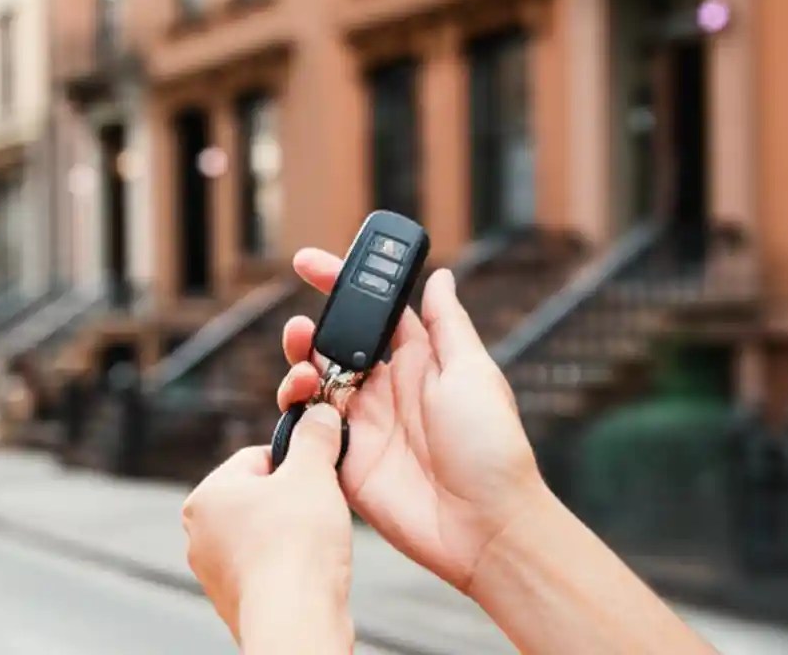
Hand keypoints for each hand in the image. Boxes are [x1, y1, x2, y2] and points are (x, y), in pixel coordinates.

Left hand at [182, 404, 352, 650]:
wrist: (296, 621)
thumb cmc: (297, 547)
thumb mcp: (312, 472)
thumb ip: (315, 436)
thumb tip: (318, 414)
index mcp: (205, 496)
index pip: (256, 459)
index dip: (294, 464)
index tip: (316, 477)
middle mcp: (199, 534)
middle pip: (260, 496)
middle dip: (293, 501)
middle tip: (319, 511)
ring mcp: (214, 571)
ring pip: (264, 533)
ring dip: (292, 534)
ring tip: (314, 545)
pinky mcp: (235, 600)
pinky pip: (268, 568)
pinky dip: (289, 566)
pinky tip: (307, 571)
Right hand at [277, 248, 544, 592]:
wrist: (484, 526)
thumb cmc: (492, 447)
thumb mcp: (472, 372)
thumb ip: (446, 325)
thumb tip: (440, 276)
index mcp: (416, 363)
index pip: (373, 313)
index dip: (341, 285)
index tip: (308, 263)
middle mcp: (385, 390)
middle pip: (332, 347)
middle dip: (308, 330)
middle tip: (300, 328)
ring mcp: (362, 426)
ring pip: (312, 384)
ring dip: (298, 368)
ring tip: (304, 373)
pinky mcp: (344, 462)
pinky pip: (306, 430)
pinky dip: (295, 412)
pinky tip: (303, 405)